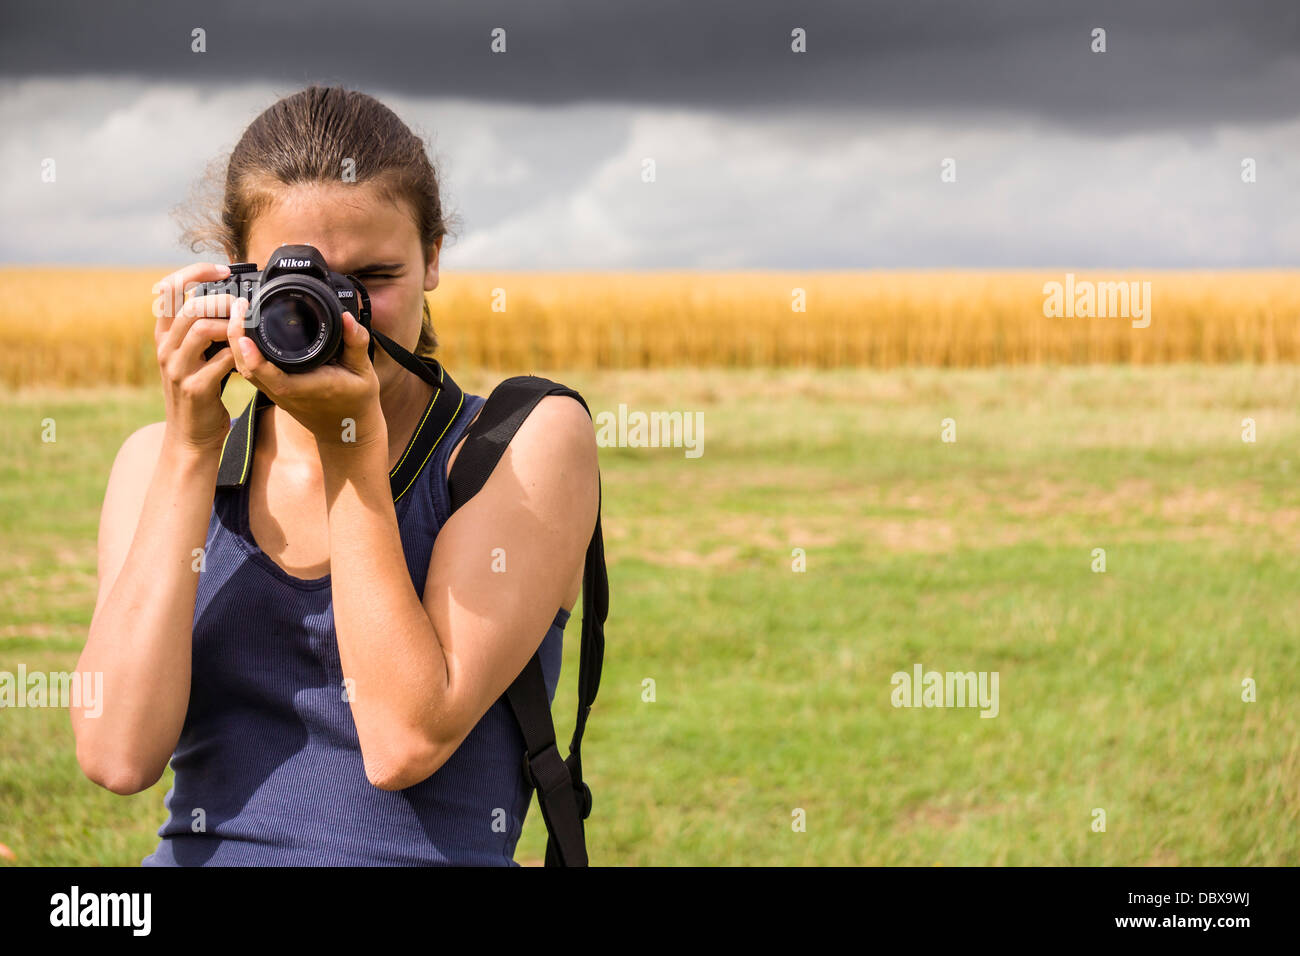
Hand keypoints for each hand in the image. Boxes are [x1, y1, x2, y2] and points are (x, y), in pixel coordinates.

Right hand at [152, 262, 239, 453]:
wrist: (190, 438)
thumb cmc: (200, 393)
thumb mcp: (194, 357)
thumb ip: (204, 332)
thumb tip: (231, 303)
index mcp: (164, 336)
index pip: (166, 290)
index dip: (193, 272)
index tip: (221, 269)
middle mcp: (165, 349)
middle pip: (187, 306)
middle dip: (220, 298)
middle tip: (244, 303)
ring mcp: (177, 369)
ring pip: (201, 328)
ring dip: (231, 323)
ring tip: (248, 325)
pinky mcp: (195, 388)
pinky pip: (221, 360)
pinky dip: (240, 352)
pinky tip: (251, 353)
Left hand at [226, 301, 383, 448]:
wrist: (347, 428)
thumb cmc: (356, 400)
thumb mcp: (364, 371)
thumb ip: (356, 342)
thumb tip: (347, 318)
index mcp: (309, 388)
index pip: (275, 378)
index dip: (257, 360)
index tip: (246, 337)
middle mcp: (287, 392)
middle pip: (249, 369)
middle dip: (238, 337)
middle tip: (240, 306)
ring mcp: (276, 393)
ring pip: (244, 369)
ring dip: (235, 342)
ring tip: (238, 311)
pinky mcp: (273, 389)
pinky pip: (249, 370)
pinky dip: (241, 350)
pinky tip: (242, 330)